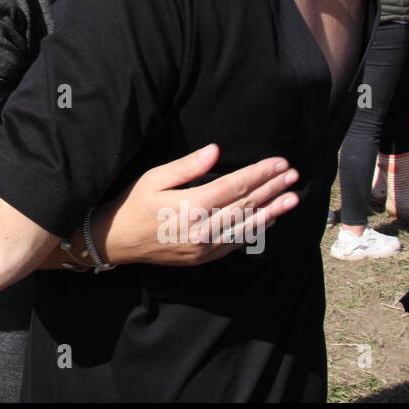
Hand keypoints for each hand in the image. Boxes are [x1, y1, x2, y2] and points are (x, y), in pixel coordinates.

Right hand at [93, 144, 299, 265]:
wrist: (116, 242)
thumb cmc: (132, 204)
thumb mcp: (154, 178)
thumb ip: (187, 166)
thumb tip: (215, 150)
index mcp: (191, 206)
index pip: (235, 186)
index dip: (260, 173)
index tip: (279, 162)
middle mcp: (203, 229)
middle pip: (246, 205)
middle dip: (272, 188)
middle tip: (293, 175)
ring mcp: (205, 247)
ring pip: (247, 227)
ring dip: (272, 211)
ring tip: (293, 198)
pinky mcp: (203, 257)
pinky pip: (236, 243)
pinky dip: (255, 230)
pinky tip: (269, 219)